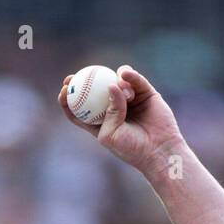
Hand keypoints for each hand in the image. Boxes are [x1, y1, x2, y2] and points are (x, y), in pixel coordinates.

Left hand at [58, 65, 183, 173]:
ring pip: (115, 81)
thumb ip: (109, 112)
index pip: (79, 109)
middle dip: (81, 80)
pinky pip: (135, 79)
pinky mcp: (145, 92)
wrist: (159, 149)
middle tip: (74, 76)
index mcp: (99, 122)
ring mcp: (129, 99)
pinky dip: (129, 75)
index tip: (64, 89)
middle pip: (94, 91)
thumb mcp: (111, 134)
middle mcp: (113, 109)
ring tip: (116, 86)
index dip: (68, 99)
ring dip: (113, 80)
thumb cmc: (131, 148)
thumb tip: (110, 86)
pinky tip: (125, 74)